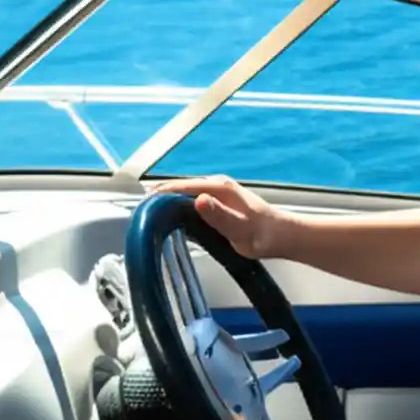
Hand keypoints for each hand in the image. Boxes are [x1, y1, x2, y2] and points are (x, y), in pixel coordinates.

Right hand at [148, 175, 292, 259]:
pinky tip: (169, 215)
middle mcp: (216, 183)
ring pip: (184, 192)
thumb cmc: (263, 235)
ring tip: (147, 214)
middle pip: (178, 187)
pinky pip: (191, 198)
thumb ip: (218, 216)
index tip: (141, 206)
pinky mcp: (218, 199)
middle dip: (158, 197)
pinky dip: (177, 204)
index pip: (179, 187)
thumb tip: (198, 200)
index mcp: (218, 187)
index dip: (158, 195)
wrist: (282, 235)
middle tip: (138, 213)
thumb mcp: (238, 229)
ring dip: (166, 200)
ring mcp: (217, 190)